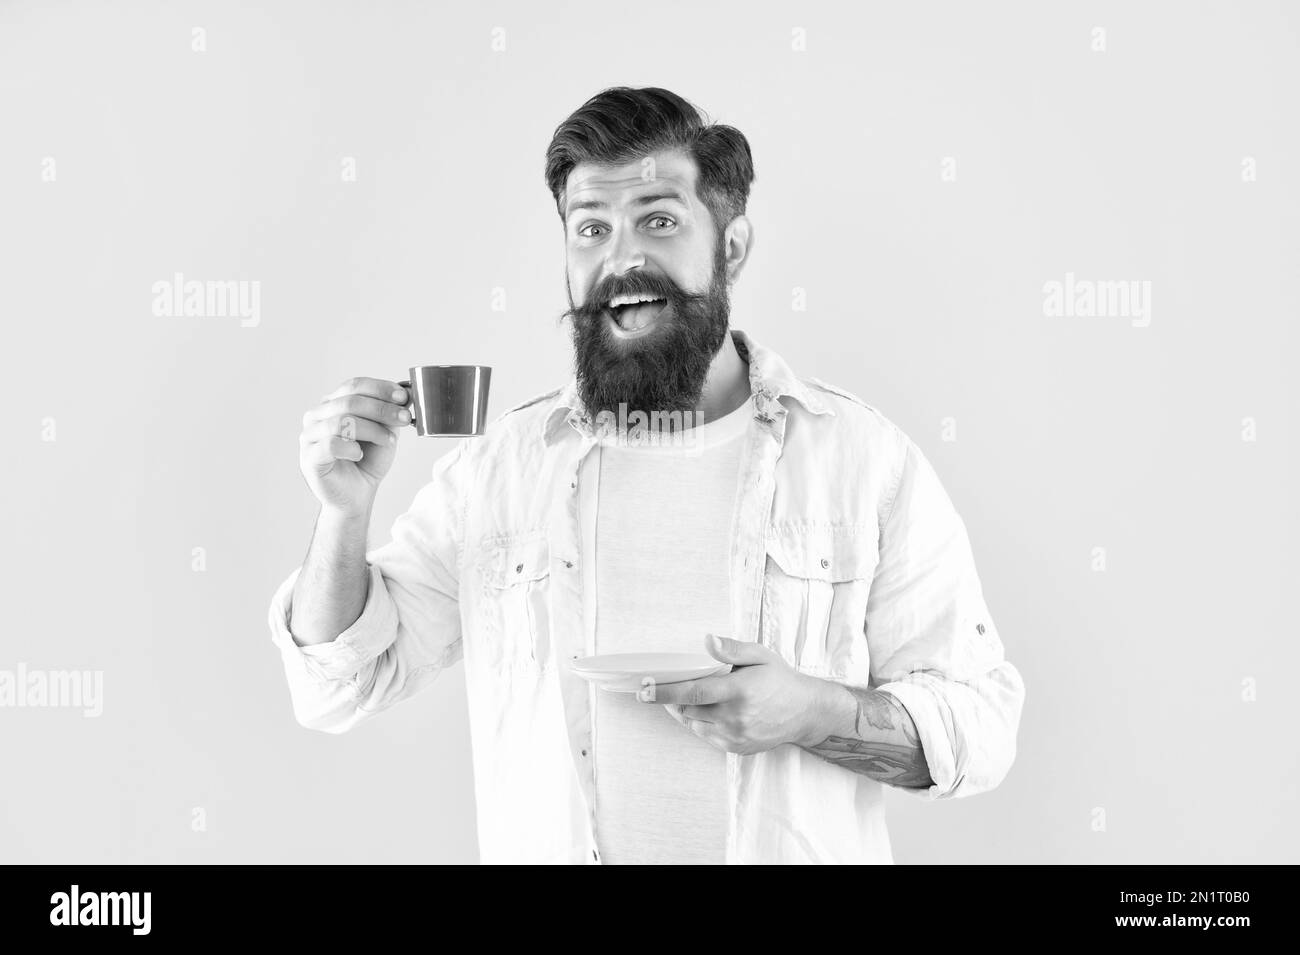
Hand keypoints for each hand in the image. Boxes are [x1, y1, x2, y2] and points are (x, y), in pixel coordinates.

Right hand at [299, 377, 411, 517]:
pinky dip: (350, 448)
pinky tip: (359, 454)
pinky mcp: (309, 457)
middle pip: (349, 401)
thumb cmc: (368, 462)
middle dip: (382, 408)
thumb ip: (390, 414)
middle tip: (404, 418)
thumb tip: (405, 395)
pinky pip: (330, 444)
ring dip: (372, 429)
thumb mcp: (385, 432)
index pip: (354, 386)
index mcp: (333, 404)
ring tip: (388, 441)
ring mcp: (310, 436)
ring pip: (341, 421)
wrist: (357, 495)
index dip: (380, 388)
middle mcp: (317, 416)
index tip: (403, 396)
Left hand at [642, 634, 834, 754]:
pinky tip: (709, 711)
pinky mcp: (736, 748)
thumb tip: (707, 639)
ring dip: (687, 712)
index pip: (692, 692)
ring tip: (692, 697)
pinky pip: (706, 736)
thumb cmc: (780, 679)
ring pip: (694, 725)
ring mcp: (735, 736)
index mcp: (738, 691)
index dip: (664, 692)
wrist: (806, 712)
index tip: (643, 690)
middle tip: (666, 686)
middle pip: (688, 710)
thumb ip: (731, 649)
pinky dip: (701, 724)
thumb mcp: (759, 655)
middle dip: (673, 699)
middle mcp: (735, 717)